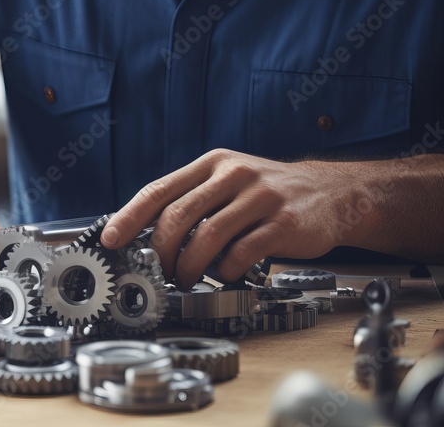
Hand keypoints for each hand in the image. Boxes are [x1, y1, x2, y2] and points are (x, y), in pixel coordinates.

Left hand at [99, 149, 354, 288]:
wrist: (333, 193)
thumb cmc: (269, 193)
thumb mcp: (228, 182)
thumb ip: (192, 200)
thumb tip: (145, 233)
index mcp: (211, 165)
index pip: (158, 190)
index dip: (129, 217)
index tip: (110, 240)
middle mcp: (233, 175)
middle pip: (178, 216)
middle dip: (160, 251)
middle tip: (158, 272)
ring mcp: (260, 197)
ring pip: (207, 236)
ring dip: (189, 266)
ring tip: (185, 279)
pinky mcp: (283, 222)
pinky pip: (242, 252)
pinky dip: (225, 270)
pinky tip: (223, 275)